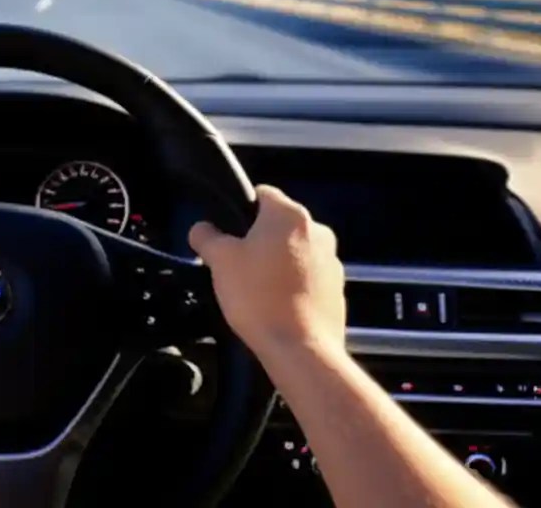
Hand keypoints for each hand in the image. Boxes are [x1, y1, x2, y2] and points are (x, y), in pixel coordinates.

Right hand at [188, 185, 344, 356]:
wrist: (299, 348)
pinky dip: (294, 285)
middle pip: (279, 225)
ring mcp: (332, 260)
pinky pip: (309, 278)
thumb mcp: (219, 261)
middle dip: (259, 241)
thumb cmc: (258, 298)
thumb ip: (206, 236)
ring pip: (296, 252)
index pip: (261, 193)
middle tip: (238, 266)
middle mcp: (318, 230)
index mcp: (289, 215)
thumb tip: (201, 228)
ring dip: (278, 263)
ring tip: (257, 291)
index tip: (228, 234)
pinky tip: (277, 306)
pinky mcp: (339, 288)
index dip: (240, 210)